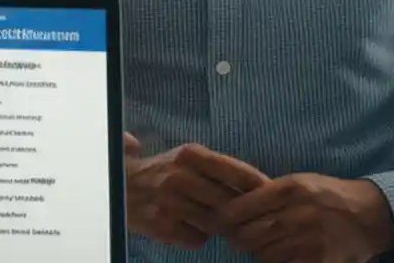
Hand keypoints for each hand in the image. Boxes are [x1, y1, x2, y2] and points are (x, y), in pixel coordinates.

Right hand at [123, 133, 269, 248]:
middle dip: (244, 210)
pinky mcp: (164, 226)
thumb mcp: (185, 157)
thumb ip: (216, 167)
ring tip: (225, 224)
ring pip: (216, 222)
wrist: (119, 185)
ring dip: (223, 226)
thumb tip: (260, 183)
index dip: (258, 185)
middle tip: (256, 215)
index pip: (236, 172)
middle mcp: (181, 177)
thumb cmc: (160, 171)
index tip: (273, 193)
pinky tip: (194, 228)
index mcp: (189, 154)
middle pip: (229, 200)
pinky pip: (197, 239)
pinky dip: (199, 236)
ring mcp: (172, 204)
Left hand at [215, 173, 393, 262]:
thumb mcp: (299, 182)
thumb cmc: (327, 195)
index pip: (243, 207)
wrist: (369, 216)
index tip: (222, 221)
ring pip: (263, 254)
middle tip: (238, 237)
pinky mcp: (319, 261)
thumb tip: (231, 210)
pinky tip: (283, 254)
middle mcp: (299, 213)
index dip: (227, 217)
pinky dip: (277, 262)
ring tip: (265, 244)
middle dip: (239, 238)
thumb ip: (268, 193)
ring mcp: (310, 240)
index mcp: (291, 189)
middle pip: (249, 235)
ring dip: (259, 252)